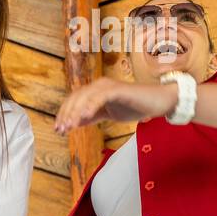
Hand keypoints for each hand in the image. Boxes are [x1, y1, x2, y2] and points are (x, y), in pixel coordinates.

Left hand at [54, 78, 178, 133]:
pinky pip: (100, 97)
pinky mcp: (118, 89)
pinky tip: (84, 118)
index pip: (74, 100)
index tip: (59, 129)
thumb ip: (93, 115)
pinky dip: (91, 106)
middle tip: (61, 130)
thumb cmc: (135, 106)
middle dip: (66, 114)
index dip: (64, 114)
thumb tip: (76, 122)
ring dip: (75, 112)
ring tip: (70, 126)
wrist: (158, 102)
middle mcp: (99, 85)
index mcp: (96, 90)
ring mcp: (108, 86)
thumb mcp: (109, 113)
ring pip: (85, 97)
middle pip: (75, 98)